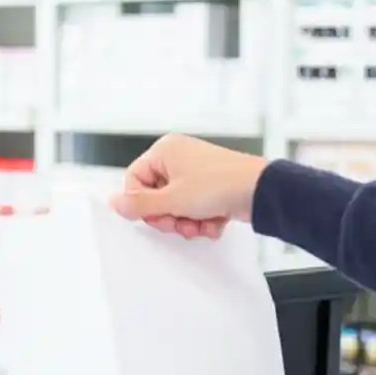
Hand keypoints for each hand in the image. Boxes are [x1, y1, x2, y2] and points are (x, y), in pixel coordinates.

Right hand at [110, 134, 267, 238]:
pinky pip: (195, 208)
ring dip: (186, 222)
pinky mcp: (211, 186)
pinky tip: (214, 222)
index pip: (134, 180)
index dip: (143, 204)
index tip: (156, 216)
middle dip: (169, 216)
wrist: (261, 191)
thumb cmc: (220, 185)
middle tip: (180, 223)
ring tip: (201, 224)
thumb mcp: (172, 200)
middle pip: (156, 196)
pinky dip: (202, 219)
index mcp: (164, 150)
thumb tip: (114, 203)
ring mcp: (196, 172)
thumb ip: (140, 204)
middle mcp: (179, 157)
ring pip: (176, 206)